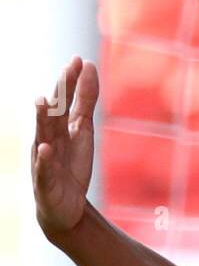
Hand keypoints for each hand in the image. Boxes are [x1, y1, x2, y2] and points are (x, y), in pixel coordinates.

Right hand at [32, 56, 97, 237]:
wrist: (65, 205)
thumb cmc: (71, 165)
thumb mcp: (83, 132)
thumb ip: (85, 102)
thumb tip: (90, 68)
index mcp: (59, 125)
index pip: (64, 99)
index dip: (71, 81)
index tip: (78, 60)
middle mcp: (48, 137)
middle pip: (54, 112)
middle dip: (59, 93)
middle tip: (66, 72)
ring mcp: (44, 157)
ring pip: (42, 135)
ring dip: (42, 118)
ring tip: (43, 101)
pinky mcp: (45, 180)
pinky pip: (43, 168)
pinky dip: (44, 159)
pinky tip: (45, 149)